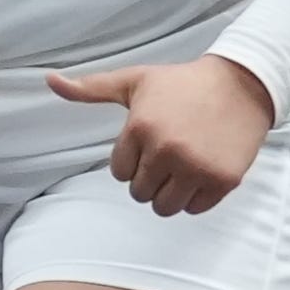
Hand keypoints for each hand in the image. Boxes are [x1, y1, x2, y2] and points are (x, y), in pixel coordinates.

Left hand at [49, 54, 275, 214]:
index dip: (133, 160)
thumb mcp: (134, 81)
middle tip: (168, 155)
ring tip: (181, 167)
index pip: (119, 173)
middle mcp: (167, 150)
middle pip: (139, 194)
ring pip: (164, 207)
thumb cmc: (181, 83)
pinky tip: (201, 171)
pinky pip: (194, 209)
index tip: (150, 143)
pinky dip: (195, 197)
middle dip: (150, 179)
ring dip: (169, 194)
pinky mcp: (222, 180)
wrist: (241, 84)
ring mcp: (196, 167)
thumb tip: (48, 79)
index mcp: (140, 128)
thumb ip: (90, 87)